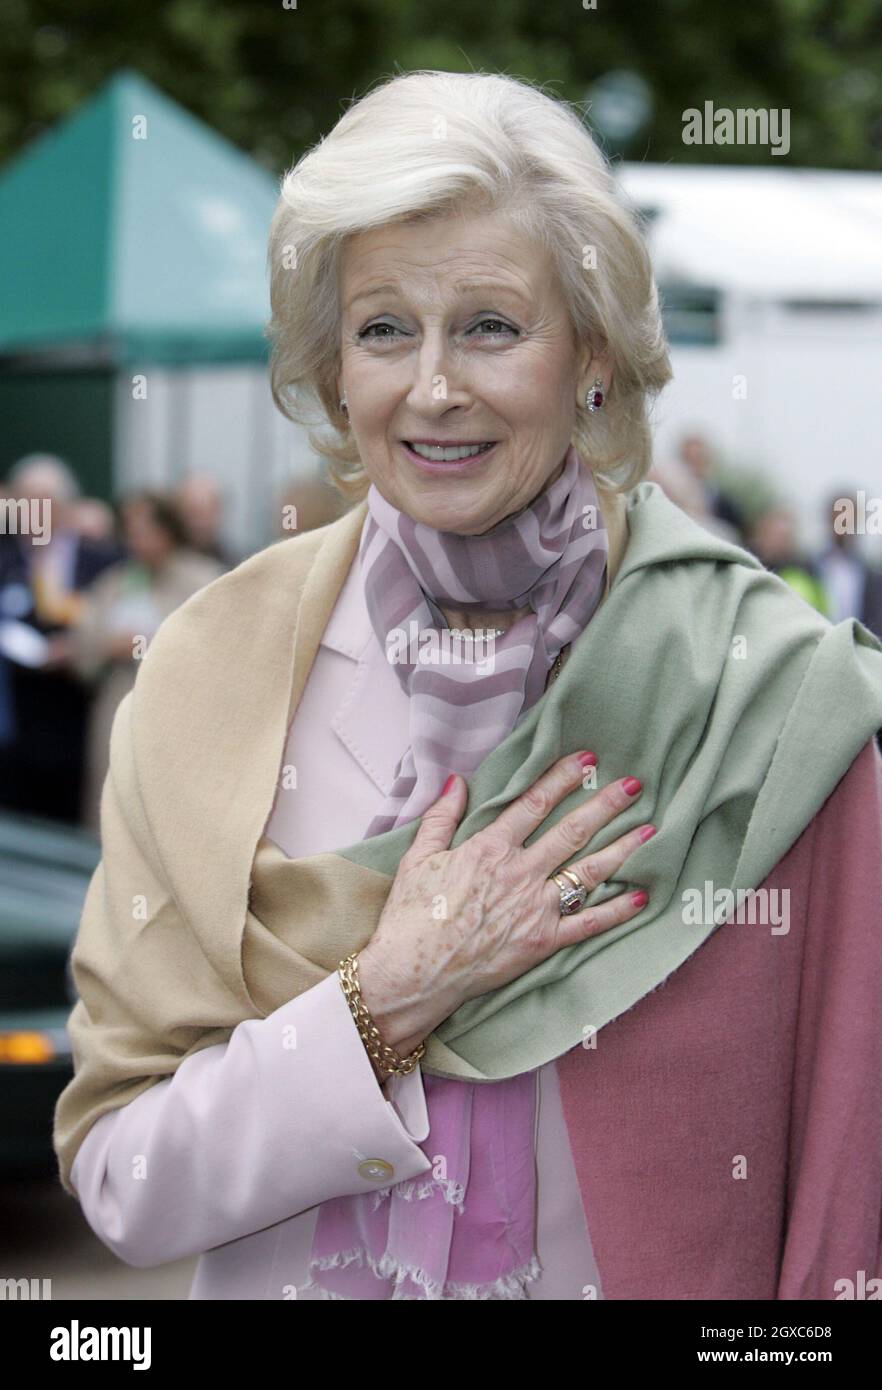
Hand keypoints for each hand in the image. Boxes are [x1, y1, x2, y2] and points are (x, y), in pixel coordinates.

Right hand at [357, 751, 651, 1063]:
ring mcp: (535, 908)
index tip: (587, 760)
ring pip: (588, 872)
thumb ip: (441, 817)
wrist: (413, 972)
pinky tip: (640, 897)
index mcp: (490, 848)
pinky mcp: (542, 942)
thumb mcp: (417, 857)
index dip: (562, 778)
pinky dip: (616, 911)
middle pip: (572, 831)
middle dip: (605, 805)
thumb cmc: (411, 915)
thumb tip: (457, 780)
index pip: (535, 803)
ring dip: (621, 848)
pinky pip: (587, 924)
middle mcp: (520, 873)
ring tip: (648, 830)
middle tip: (633, 785)